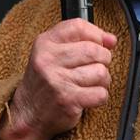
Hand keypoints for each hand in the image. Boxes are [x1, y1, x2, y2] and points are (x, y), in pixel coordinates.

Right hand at [0, 18, 116, 139]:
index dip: (97, 34)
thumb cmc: (44, 83)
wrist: (28, 113)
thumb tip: (111, 40)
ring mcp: (58, 80)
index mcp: (45, 43)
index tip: (102, 43)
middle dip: (103, 59)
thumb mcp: (52, 54)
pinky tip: (89, 96)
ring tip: (92, 84)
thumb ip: (80, 41)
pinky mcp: (68, 100)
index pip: (78, 27)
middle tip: (96, 68)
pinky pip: (100, 94)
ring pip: (100, 72)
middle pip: (94, 50)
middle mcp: (49, 60)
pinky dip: (100, 96)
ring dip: (103, 80)